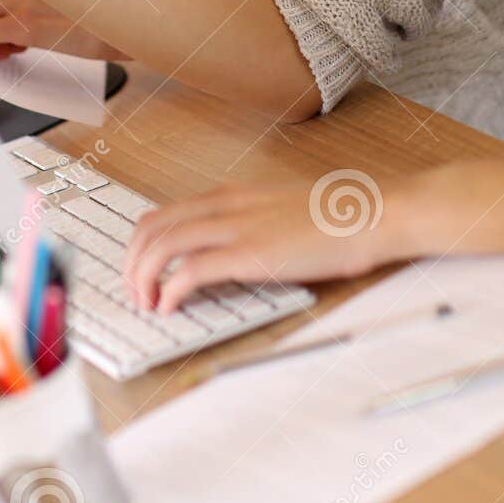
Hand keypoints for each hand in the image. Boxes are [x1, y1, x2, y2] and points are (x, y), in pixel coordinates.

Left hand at [124, 179, 390, 313]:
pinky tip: (171, 306)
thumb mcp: (280, 212)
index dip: (141, 246)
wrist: (371, 213)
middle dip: (132, 262)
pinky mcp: (252, 253)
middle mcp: (226, 206)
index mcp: (231, 196)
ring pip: (163, 245)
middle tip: (135, 292)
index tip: (139, 271)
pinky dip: (171, 289)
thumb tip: (227, 254)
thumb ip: (249, 224)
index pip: (164, 213)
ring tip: (146, 303)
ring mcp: (238, 227)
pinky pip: (192, 269)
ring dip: (144, 277)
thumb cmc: (336, 218)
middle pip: (152, 227)